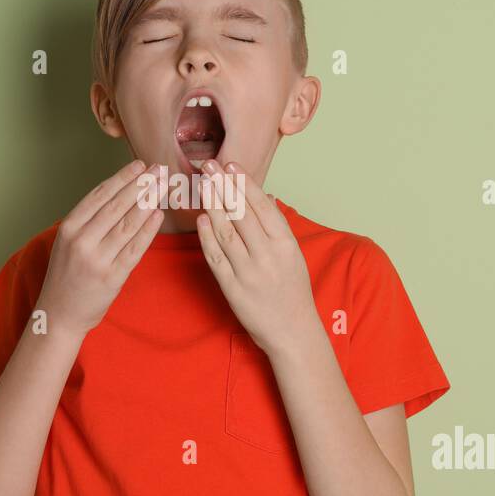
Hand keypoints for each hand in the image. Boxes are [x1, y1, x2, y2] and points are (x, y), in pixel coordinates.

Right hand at [36, 159, 165, 338]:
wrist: (60, 313)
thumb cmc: (66, 275)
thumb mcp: (68, 242)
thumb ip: (89, 221)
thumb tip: (120, 193)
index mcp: (69, 228)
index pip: (99, 195)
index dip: (122, 178)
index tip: (139, 165)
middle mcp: (82, 240)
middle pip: (117, 206)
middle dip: (140, 185)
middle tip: (158, 170)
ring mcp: (98, 259)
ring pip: (128, 223)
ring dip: (148, 202)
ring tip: (163, 187)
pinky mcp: (113, 276)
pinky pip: (135, 248)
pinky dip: (148, 230)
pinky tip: (158, 215)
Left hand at [195, 159, 319, 355]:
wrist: (291, 330)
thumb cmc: (292, 289)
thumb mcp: (293, 254)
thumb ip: (277, 226)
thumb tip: (265, 196)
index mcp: (286, 245)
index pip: (262, 207)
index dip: (245, 184)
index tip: (231, 164)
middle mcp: (268, 256)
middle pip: (242, 215)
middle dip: (224, 186)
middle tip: (209, 165)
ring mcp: (248, 273)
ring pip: (226, 232)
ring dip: (213, 206)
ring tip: (203, 185)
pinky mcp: (232, 288)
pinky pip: (216, 257)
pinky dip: (207, 237)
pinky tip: (201, 218)